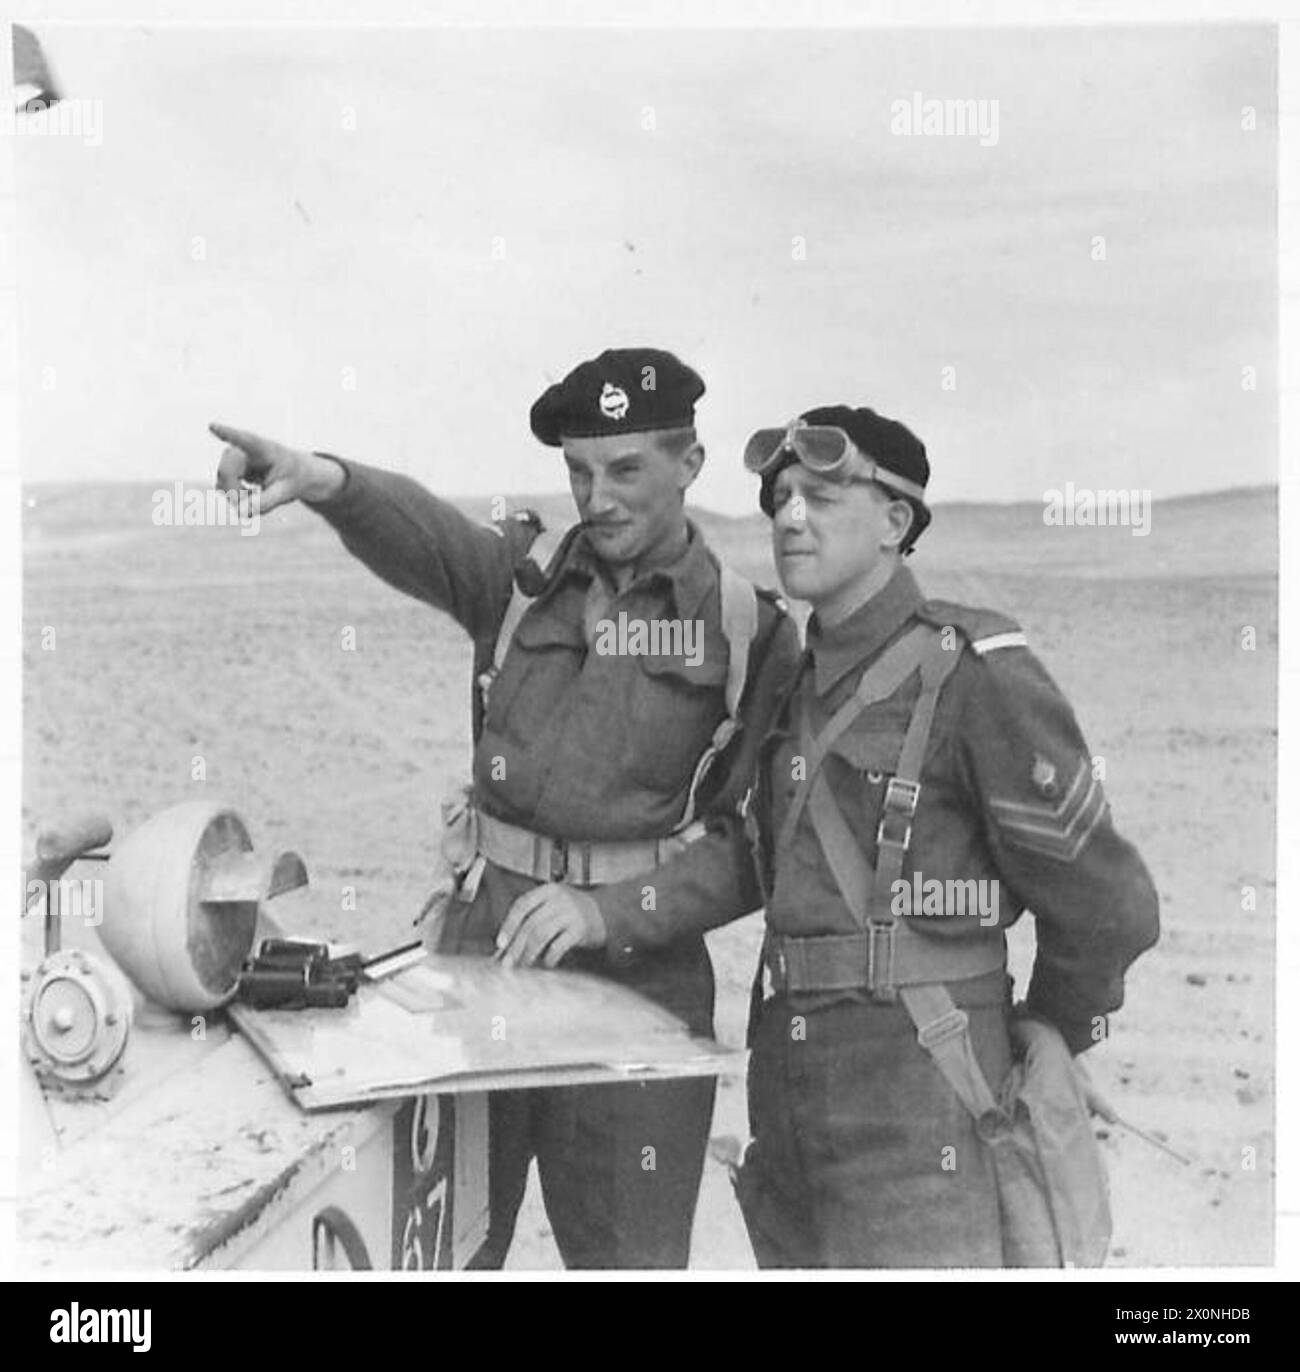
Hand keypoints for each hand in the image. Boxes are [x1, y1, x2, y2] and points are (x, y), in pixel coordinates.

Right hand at [209, 421, 344, 512]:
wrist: (295, 471)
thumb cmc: (292, 477)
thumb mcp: (286, 492)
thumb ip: (265, 503)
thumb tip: (240, 513)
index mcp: (264, 449)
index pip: (245, 440)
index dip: (227, 434)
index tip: (212, 426)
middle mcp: (244, 449)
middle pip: (226, 470)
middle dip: (234, 492)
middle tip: (247, 507)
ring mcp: (234, 457)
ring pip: (221, 480)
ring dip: (236, 496)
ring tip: (256, 497)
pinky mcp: (229, 467)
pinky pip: (223, 486)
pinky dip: (235, 496)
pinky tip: (250, 495)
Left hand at [495, 883, 606, 968]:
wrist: (609, 912)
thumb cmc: (574, 912)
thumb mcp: (554, 905)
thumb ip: (533, 918)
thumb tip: (508, 944)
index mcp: (548, 890)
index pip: (522, 905)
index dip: (509, 924)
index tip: (501, 943)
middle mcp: (559, 899)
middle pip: (529, 923)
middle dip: (516, 946)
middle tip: (508, 962)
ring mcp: (570, 913)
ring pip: (540, 935)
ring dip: (529, 953)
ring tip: (524, 965)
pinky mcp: (580, 929)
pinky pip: (558, 946)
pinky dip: (549, 957)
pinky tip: (546, 964)